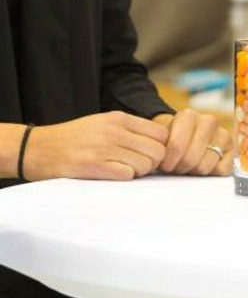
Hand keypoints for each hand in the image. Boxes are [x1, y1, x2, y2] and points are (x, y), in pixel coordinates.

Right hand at [24, 111, 169, 180]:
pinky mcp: (92, 166)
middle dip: (154, 163)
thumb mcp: (103, 123)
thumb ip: (129, 129)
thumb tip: (159, 142)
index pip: (161, 133)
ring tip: (125, 171)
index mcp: (120, 119)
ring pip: (144, 164)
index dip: (161, 147)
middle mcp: (115, 131)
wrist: (37, 148)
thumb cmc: (74, 138)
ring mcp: (104, 148)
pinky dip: (125, 178)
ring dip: (139, 173)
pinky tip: (114, 176)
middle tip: (141, 168)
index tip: (151, 155)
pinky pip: (127, 175)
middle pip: (157, 150)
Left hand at [152, 110, 231, 175]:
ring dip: (194, 171)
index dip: (168, 160)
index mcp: (188, 116)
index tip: (164, 163)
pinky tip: (202, 167)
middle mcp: (209, 121)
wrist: (181, 139)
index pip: (177, 146)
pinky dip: (211, 173)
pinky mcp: (232, 150)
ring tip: (188, 166)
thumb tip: (155, 159)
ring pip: (205, 165)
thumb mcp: (158, 139)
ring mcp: (223, 134)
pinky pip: (222, 169)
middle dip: (180, 167)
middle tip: (175, 166)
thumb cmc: (168, 141)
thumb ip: (156, 145)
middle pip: (191, 158)